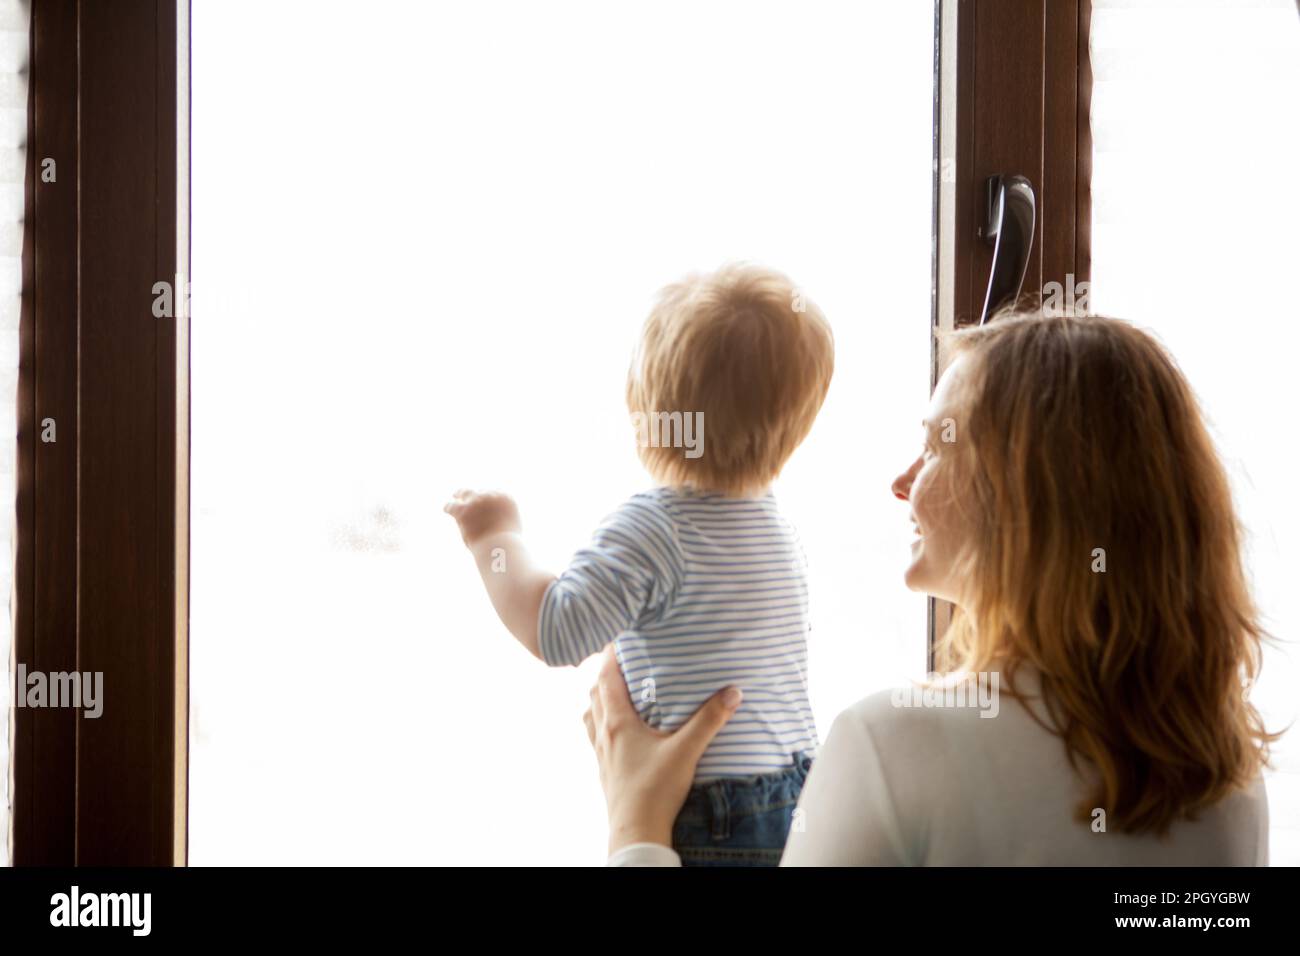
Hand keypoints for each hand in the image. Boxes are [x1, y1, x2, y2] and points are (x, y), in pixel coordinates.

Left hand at [443, 489, 521, 546]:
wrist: (501, 546)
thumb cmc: (508, 543)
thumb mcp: (511, 528)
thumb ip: (502, 519)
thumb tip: (493, 520)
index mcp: (505, 498)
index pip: (496, 493)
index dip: (489, 499)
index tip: (485, 503)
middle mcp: (491, 496)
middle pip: (481, 491)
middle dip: (475, 495)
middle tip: (467, 496)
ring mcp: (477, 501)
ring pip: (465, 493)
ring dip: (460, 494)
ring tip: (455, 496)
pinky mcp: (463, 510)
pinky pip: (452, 506)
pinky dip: (449, 507)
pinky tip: (447, 509)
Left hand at [584, 645, 742, 854]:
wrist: (637, 830)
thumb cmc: (656, 789)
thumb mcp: (686, 750)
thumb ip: (710, 719)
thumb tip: (733, 692)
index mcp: (617, 722)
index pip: (605, 678)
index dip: (608, 656)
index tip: (617, 639)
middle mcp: (603, 734)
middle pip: (594, 694)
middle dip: (604, 674)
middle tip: (620, 661)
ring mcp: (601, 753)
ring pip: (590, 716)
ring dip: (598, 699)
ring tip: (613, 692)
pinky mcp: (605, 770)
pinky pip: (595, 737)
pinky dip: (600, 724)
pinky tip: (616, 731)